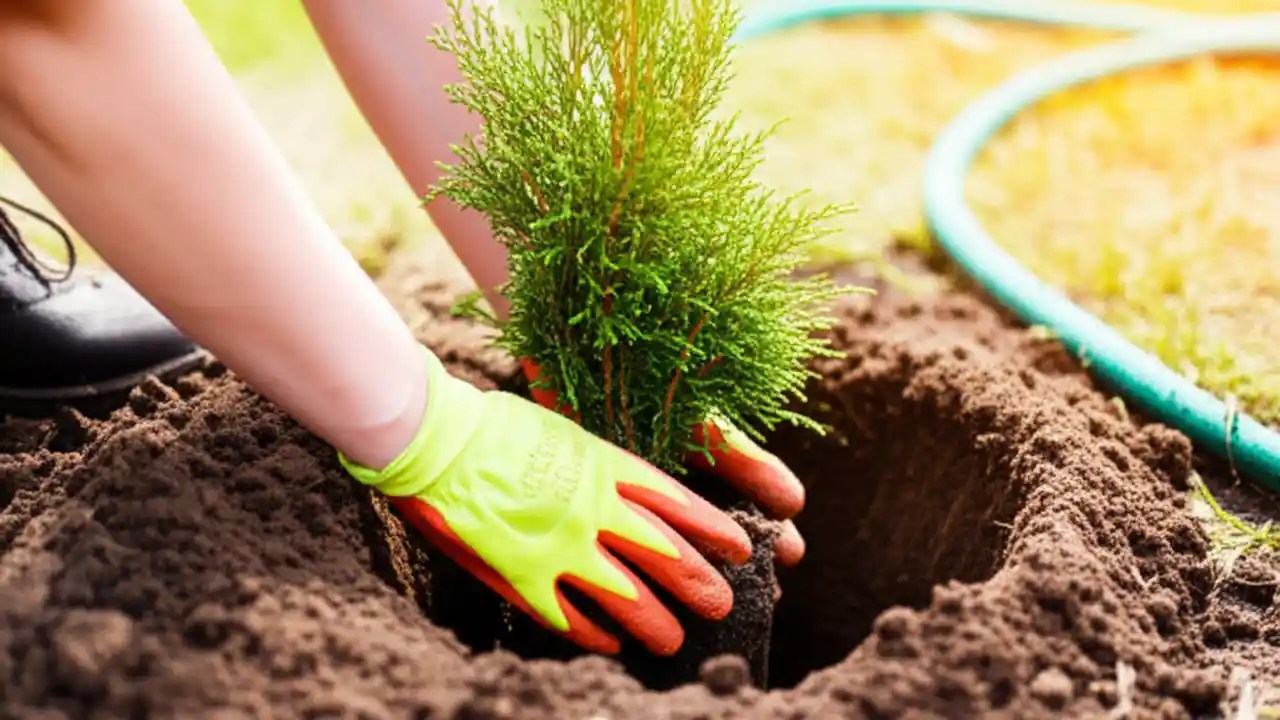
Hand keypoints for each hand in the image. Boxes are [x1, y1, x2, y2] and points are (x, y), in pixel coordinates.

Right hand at [340, 345, 752, 655]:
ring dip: (656, 623)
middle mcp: (593, 510)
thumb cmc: (492, 424)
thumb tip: (621, 484)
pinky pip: (571, 618)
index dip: (713, 530)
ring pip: (627, 598)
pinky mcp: (523, 577)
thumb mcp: (561, 429)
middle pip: (665, 556)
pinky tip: (611, 644)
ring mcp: (560, 547)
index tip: (739, 547)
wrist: (433, 437)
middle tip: (719, 604)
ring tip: (674, 640)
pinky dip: (596, 634)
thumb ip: (596, 462)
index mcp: (606, 466)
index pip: (678, 504)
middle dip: (699, 584)